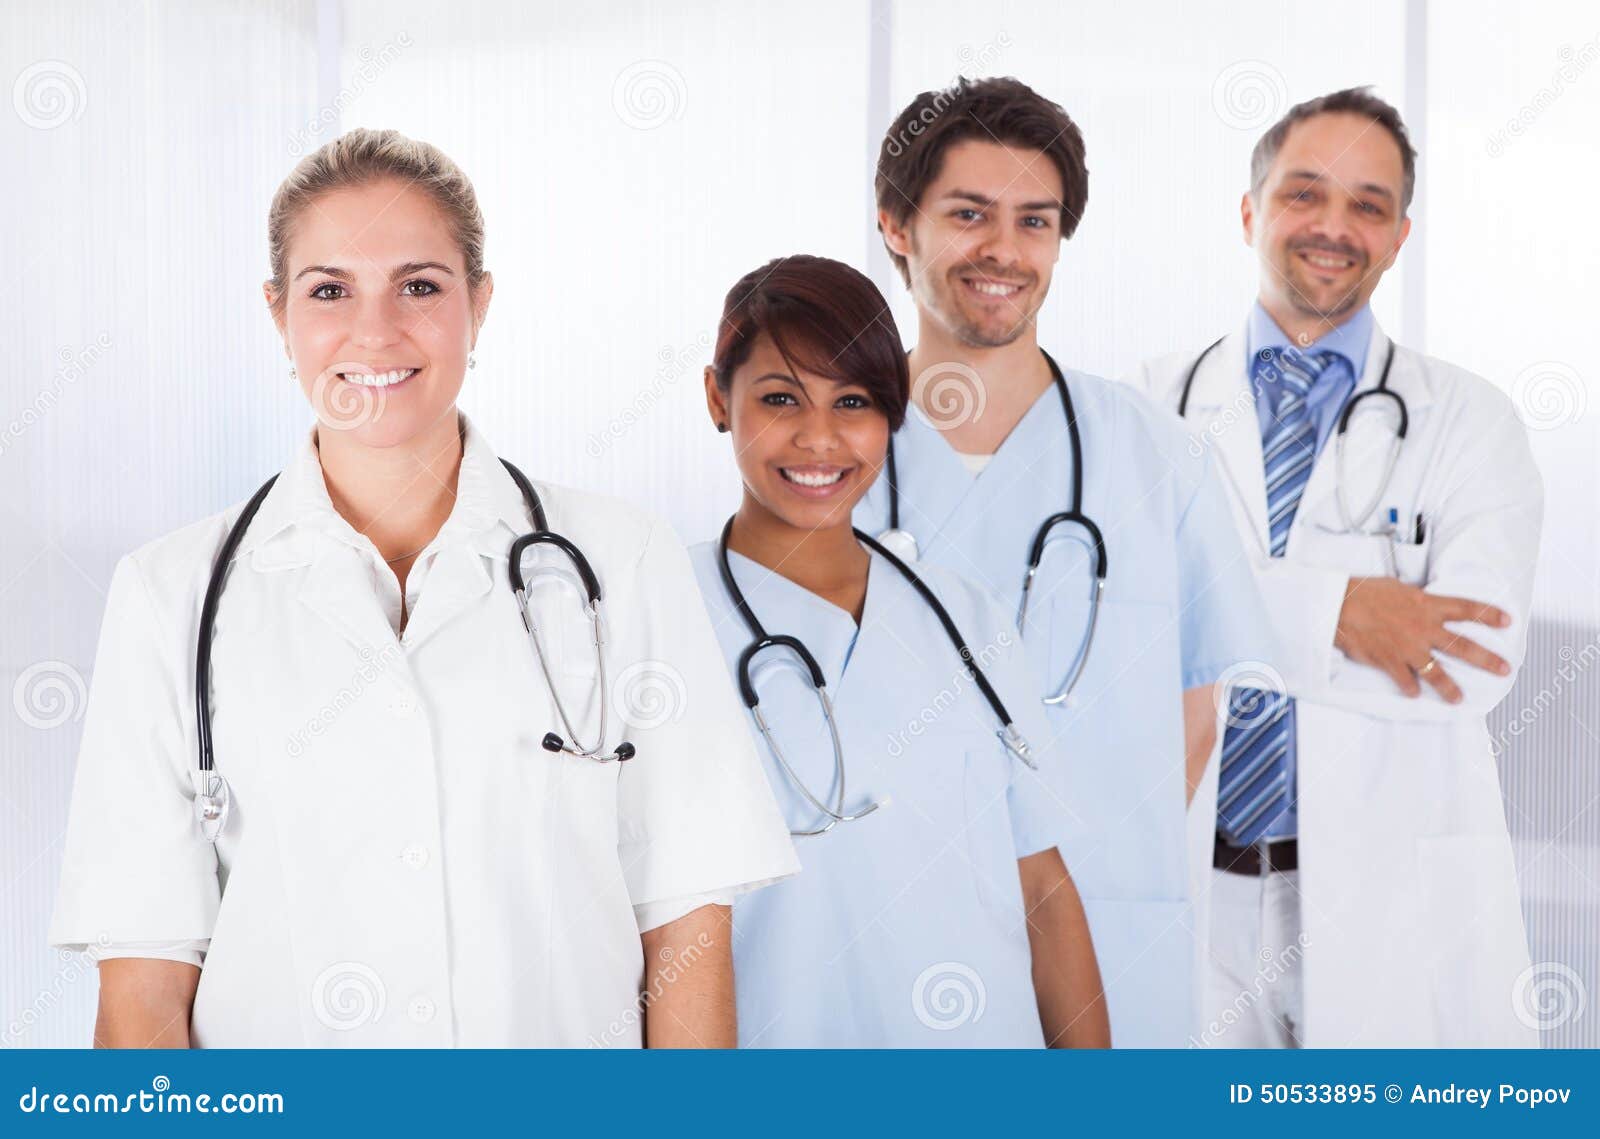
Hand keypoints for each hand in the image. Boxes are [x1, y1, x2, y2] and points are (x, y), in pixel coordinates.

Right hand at [1334, 576, 1510, 702]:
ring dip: (1450, 688)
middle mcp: (1423, 628)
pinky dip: (1409, 689)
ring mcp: (1407, 647)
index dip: (1489, 615)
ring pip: (1437, 673)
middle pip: (1463, 646)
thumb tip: (1422, 603)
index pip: (1466, 609)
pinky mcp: (1389, 661)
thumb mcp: (1397, 588)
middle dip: (1487, 659)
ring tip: (1459, 699)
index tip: (1508, 621)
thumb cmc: (1363, 591)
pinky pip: (1405, 680)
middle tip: (1504, 669)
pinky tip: (1413, 694)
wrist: (1338, 604)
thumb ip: (1415, 600)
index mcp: (1426, 605)